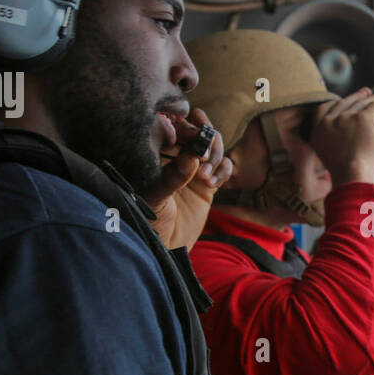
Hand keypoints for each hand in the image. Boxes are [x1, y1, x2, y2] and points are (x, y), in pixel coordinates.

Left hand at [143, 107, 232, 249]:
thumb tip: (190, 157)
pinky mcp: (208, 184)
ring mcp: (194, 170)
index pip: (177, 127)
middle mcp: (177, 158)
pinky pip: (224, 167)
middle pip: (200, 132)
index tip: (196, 134)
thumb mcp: (155, 199)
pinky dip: (223, 170)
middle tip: (203, 155)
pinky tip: (212, 183)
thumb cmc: (149, 222)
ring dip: (215, 156)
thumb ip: (171, 177)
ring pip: (214, 147)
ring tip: (205, 176)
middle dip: (206, 140)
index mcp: (158, 154)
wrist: (164, 247)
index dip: (189, 127)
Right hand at [308, 87, 373, 185]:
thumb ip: (330, 145)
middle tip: (367, 94)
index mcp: (318, 130)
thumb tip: (338, 141)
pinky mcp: (364, 117)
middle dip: (357, 97)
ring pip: (362, 102)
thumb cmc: (345, 174)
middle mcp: (329, 121)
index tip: (345, 102)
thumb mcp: (329, 157)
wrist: (352, 176)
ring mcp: (346, 117)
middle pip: (344, 102)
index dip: (335, 103)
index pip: (323, 109)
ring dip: (373, 98)